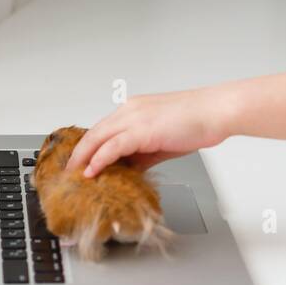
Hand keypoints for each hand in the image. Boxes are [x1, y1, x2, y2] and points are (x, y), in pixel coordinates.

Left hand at [65, 86, 232, 177]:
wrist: (216, 112)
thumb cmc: (198, 122)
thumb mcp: (164, 141)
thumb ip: (143, 154)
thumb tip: (130, 169)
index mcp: (135, 109)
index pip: (103, 129)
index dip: (89, 147)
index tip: (81, 162)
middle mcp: (130, 110)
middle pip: (94, 133)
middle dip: (79, 153)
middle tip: (69, 171)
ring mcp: (134, 118)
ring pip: (97, 138)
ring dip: (83, 158)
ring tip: (74, 175)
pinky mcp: (141, 129)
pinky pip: (111, 147)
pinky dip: (98, 160)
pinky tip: (91, 172)